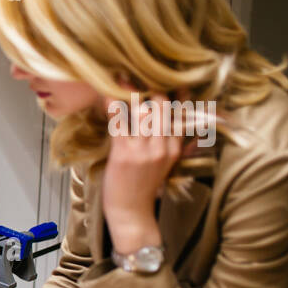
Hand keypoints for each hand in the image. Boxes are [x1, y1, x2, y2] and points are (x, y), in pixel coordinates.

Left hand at [102, 92, 180, 253]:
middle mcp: (162, 146)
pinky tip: (107, 95)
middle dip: (150, 88)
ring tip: (119, 78)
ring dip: (130, 92)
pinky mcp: (124, 153)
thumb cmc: (143, 188)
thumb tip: (179, 125)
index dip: (175, 93)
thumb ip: (171, 143)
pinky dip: (113, 106)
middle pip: (161, 107)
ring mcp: (144, 150)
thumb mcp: (165, 165)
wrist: (131, 212)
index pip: (180, 113)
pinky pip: (119, 123)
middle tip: (135, 74)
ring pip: (142, 111)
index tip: (169, 77)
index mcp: (174, 148)